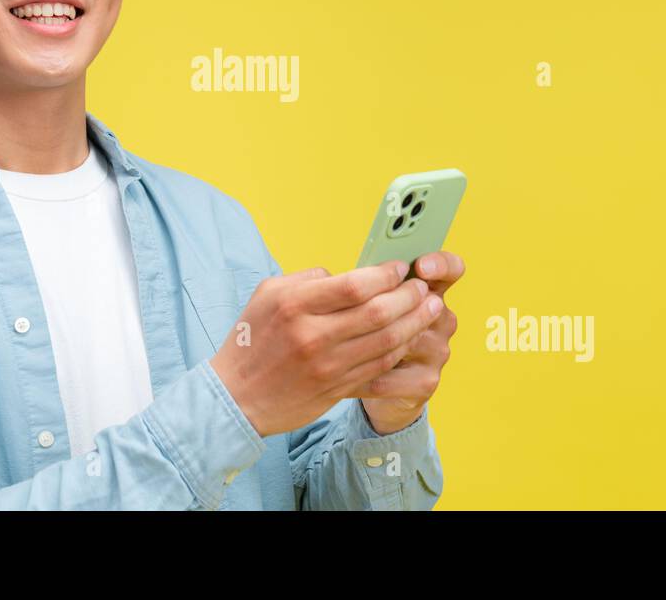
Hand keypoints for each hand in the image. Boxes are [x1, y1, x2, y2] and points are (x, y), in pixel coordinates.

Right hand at [210, 260, 439, 437]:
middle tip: (423, 287)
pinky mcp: (336, 389)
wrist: (235, 396)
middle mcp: (313, 336)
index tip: (401, 268)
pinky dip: (401, 351)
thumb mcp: (268, 293)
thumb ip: (308, 278)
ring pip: (386, 342)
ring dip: (415, 323)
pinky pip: (379, 368)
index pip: (355, 284)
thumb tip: (346, 274)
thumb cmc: (252, 338)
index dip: (386, 274)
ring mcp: (327, 366)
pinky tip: (411, 337)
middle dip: (409, 297)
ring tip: (430, 309)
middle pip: (378, 313)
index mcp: (295, 305)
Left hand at [358, 250, 463, 433]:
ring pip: (407, 339)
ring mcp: (438, 351)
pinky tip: (343, 369)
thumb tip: (325, 275)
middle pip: (428, 305)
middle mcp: (442, 319)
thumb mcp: (366, 300)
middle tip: (363, 304)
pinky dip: (365, 372)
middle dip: (394, 303)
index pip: (451, 269)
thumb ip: (358, 284)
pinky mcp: (426, 380)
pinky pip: (392, 373)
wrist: (373, 380)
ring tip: (342, 340)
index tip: (421, 267)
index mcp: (431, 290)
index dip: (441, 265)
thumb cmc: (368, 328)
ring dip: (374, 340)